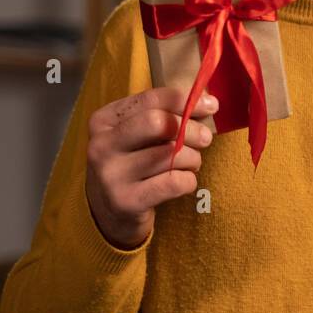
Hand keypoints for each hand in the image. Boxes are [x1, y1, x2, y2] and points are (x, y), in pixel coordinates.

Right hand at [84, 87, 217, 249]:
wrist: (108, 212)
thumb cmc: (133, 162)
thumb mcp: (137, 134)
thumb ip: (165, 114)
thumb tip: (208, 102)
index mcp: (104, 120)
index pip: (151, 99)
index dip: (186, 100)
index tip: (211, 105)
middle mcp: (101, 146)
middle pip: (158, 123)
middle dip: (191, 129)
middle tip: (205, 138)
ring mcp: (110, 175)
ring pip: (170, 155)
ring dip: (193, 158)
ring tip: (191, 163)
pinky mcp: (125, 202)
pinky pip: (174, 183)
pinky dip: (188, 180)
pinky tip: (184, 181)